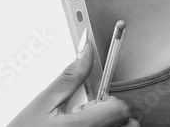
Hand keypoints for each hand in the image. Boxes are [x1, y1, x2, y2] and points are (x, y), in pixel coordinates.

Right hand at [8, 40, 137, 125]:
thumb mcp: (44, 102)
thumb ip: (70, 77)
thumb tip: (86, 49)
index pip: (121, 110)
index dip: (111, 99)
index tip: (98, 98)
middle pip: (126, 124)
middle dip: (111, 113)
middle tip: (87, 113)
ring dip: (109, 124)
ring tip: (84, 124)